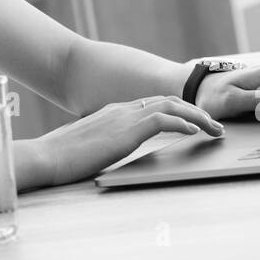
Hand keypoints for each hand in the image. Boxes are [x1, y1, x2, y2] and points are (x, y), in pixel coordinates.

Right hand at [33, 96, 223, 186]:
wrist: (45, 157)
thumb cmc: (61, 157)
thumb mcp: (89, 146)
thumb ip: (105, 143)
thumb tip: (112, 150)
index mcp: (113, 113)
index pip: (153, 104)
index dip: (177, 111)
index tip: (194, 121)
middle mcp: (121, 110)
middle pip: (167, 101)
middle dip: (194, 111)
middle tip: (214, 125)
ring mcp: (123, 117)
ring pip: (170, 107)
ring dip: (196, 116)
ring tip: (213, 128)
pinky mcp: (125, 130)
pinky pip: (161, 120)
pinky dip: (181, 122)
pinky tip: (193, 132)